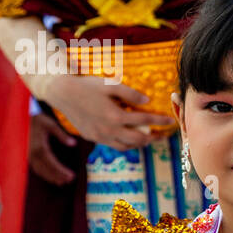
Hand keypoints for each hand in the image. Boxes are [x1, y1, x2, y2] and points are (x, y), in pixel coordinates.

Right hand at [28, 112, 77, 184]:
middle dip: (57, 176)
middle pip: (46, 169)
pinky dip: (44, 174)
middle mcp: (32, 154)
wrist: (21, 118)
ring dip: (51, 177)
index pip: (51, 162)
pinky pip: (35, 168)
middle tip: (69, 181)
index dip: (61, 171)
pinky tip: (51, 177)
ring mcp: (28, 156)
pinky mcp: (27, 156)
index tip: (71, 176)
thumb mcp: (51, 124)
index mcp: (39, 146)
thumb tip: (73, 143)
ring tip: (62, 182)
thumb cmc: (38, 121)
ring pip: (40, 170)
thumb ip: (62, 134)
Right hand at [47, 76, 174, 149]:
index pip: (145, 121)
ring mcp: (100, 136)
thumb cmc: (87, 86)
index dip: (160, 121)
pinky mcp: (93, 138)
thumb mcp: (110, 85)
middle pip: (139, 139)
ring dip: (139, 144)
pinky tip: (128, 137)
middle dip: (154, 138)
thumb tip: (147, 102)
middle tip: (163, 135)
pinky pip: (114, 145)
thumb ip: (130, 94)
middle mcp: (109, 130)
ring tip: (148, 138)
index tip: (170, 121)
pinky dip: (125, 144)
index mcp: (116, 116)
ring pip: (126, 147)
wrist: (62, 92)